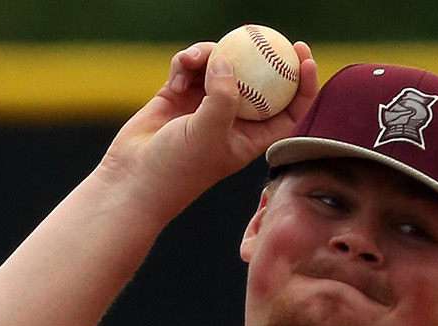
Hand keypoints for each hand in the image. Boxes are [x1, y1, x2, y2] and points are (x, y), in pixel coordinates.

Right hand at [98, 39, 318, 219]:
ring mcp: (204, 105)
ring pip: (220, 66)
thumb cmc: (177, 169)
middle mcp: (231, 119)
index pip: (289, 109)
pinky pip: (190, 66)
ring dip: (209, 55)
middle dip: (262, 54)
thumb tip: (226, 60)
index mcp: (251, 136)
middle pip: (257, 80)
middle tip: (262, 34)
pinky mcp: (178, 95)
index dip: (302, 83)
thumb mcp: (208, 135)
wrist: (133, 179)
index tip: (304, 58)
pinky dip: (185, 65)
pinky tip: (175, 79)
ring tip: (196, 60)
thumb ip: (222, 97)